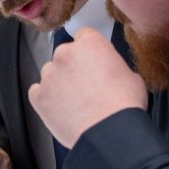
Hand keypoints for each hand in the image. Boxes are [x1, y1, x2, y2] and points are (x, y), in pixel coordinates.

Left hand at [28, 27, 146, 149]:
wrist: (109, 132)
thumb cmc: (123, 106)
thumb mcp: (131, 76)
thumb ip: (113, 66)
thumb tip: (111, 72)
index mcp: (90, 43)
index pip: (83, 36)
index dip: (89, 51)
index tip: (91, 61)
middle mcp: (65, 54)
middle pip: (65, 55)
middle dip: (73, 68)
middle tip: (86, 87)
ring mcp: (49, 75)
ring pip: (50, 74)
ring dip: (59, 84)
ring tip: (75, 103)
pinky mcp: (38, 96)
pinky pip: (37, 93)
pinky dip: (46, 100)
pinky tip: (61, 110)